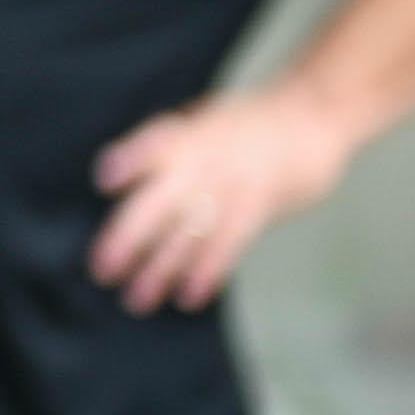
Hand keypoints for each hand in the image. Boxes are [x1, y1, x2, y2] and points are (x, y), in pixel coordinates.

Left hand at [87, 86, 355, 313]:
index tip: (106, 180)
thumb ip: (167, 146)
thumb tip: (120, 179)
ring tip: (137, 300)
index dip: (130, 159)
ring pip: (189, 230)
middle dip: (127, 237)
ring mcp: (230, 181)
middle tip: (102, 271)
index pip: (153, 142)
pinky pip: (229, 240)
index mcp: (185, 135)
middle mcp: (202, 158)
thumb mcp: (203, 120)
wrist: (311, 115)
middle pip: (159, 199)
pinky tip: (189, 295)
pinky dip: (208, 269)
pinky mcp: (259, 202)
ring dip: (160, 268)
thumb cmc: (247, 123)